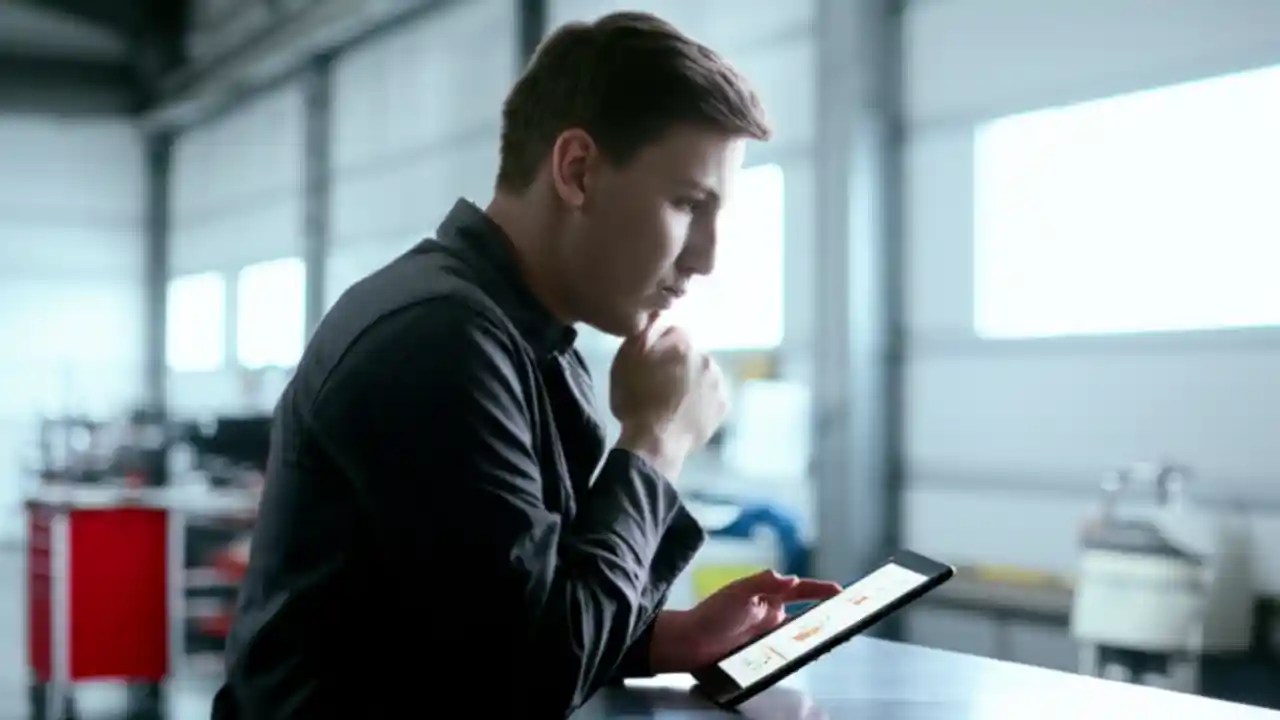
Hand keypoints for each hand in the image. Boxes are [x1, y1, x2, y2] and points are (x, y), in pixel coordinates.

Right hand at [610, 313, 727, 477]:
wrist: (655, 442)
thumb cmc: (635, 401)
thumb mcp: (625, 363)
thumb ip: (641, 335)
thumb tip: (656, 318)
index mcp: (682, 344)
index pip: (675, 333)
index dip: (661, 348)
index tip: (652, 364)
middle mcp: (706, 357)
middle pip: (691, 354)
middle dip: (679, 365)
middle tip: (662, 386)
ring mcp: (718, 382)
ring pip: (703, 375)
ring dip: (692, 382)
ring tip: (674, 402)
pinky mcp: (724, 405)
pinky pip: (712, 396)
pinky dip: (703, 401)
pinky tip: (686, 413)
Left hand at [648, 570, 842, 672]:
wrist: (689, 643)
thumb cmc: (711, 614)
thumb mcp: (739, 592)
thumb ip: (764, 583)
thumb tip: (791, 577)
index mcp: (766, 596)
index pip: (800, 590)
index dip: (820, 590)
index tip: (840, 590)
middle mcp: (770, 614)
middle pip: (805, 613)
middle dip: (825, 614)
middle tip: (847, 616)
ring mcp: (767, 634)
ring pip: (798, 634)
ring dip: (815, 635)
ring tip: (835, 637)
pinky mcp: (762, 653)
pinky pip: (787, 652)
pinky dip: (800, 652)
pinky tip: (810, 655)